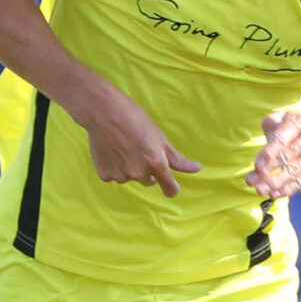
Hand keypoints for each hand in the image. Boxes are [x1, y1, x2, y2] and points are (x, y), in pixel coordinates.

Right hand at [74, 86, 199, 197]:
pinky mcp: (104, 175)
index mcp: (156, 163)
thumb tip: (197, 169)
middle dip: (147, 170)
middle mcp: (139, 173)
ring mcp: (120, 176)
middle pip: (149, 181)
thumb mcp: (160, 137)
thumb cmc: (135, 120)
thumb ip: (177, 158)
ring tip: (122, 146)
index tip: (170, 186)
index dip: (171, 188)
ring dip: (129, 168)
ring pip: (130, 178)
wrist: (103, 112)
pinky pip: (114, 176)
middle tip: (139, 149)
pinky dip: (113, 167)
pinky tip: (110, 150)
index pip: (170, 188)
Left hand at [246, 110, 300, 199]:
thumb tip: (265, 127)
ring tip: (260, 190)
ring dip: (275, 183)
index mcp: (298, 122)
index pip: (280, 140)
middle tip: (251, 182)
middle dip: (267, 171)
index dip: (268, 153)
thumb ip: (271, 123)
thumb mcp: (286, 122)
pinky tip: (275, 194)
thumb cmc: (298, 135)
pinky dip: (288, 189)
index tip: (257, 166)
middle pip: (285, 157)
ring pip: (293, 171)